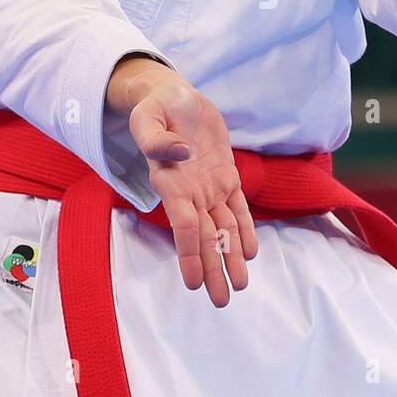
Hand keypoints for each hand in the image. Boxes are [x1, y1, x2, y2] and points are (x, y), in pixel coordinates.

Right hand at [105, 57, 257, 306]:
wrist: (172, 97)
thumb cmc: (155, 107)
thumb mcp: (147, 117)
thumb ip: (156, 139)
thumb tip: (178, 154)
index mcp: (170, 183)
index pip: (184, 226)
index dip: (190, 254)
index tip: (192, 282)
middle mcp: (190, 192)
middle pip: (206, 237)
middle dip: (214, 269)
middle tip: (223, 299)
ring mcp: (209, 186)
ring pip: (223, 228)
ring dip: (231, 257)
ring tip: (240, 284)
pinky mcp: (225, 175)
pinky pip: (237, 208)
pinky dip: (244, 230)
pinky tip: (249, 253)